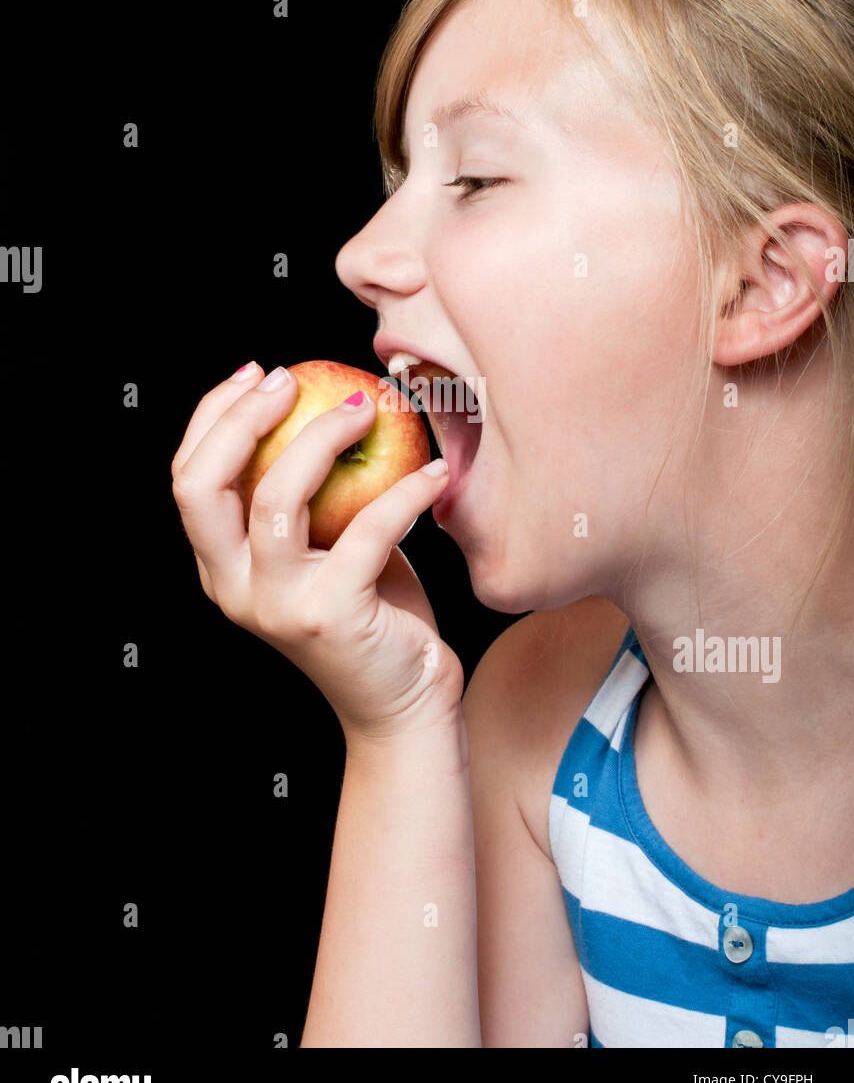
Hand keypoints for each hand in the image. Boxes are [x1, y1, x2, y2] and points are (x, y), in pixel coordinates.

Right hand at [171, 363, 462, 740]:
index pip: (188, 478)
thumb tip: (328, 401)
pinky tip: (436, 472)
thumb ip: (312, 496)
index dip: (213, 416)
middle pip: (203, 484)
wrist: (405, 709)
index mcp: (222, 568)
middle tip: (293, 378)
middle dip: (241, 417)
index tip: (259, 373)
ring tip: (367, 408)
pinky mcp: (331, 614)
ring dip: (321, 437)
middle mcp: (234, 588)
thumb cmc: (373, 616)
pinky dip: (406, 489)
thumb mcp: (327, 549)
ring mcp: (277, 604)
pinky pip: (368, 529)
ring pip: (275, 497)